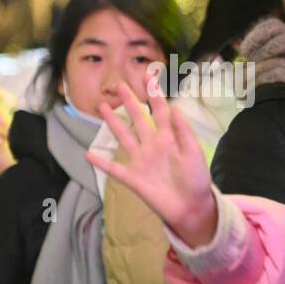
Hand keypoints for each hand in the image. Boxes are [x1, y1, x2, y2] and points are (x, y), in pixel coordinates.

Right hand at [84, 82, 216, 248]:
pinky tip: (88, 154)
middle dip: (130, 101)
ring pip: (123, 137)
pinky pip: (113, 168)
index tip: (148, 76)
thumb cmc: (196, 179)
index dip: (154, 94)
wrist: (191, 207)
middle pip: (138, 119)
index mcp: (168, 137)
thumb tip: (174, 107)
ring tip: (102, 107)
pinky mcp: (132, 178)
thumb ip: (183, 131)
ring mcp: (140, 160)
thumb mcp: (194, 152)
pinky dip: (100, 162)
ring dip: (113, 123)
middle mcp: (151, 145)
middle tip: (119, 85)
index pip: (160, 111)